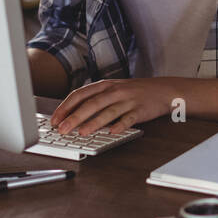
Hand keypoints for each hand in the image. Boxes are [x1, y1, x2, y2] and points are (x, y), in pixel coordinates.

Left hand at [51, 78, 175, 135]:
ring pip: (107, 111)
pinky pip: (129, 119)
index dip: (65, 107)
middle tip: (62, 129)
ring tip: (81, 133)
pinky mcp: (141, 110)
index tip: (54, 119)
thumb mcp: (113, 89)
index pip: (80, 94)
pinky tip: (112, 132)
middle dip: (74, 117)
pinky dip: (120, 125)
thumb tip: (72, 114)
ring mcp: (128, 100)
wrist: (163, 90)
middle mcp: (115, 91)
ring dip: (93, 123)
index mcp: (105, 85)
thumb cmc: (134, 92)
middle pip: (91, 104)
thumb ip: (95, 99)